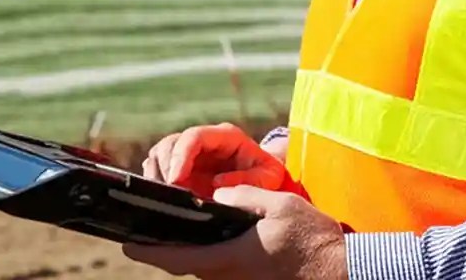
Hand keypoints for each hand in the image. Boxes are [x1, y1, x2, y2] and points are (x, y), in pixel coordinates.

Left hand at [122, 185, 346, 279]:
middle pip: (183, 265)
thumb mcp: (280, 206)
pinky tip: (200, 235)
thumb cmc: (312, 239)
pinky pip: (214, 268)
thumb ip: (244, 196)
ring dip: (179, 251)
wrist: (340, 270)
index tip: (126, 245)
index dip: (149, 252)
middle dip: (159, 248)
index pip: (178, 258)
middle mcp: (228, 275)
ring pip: (198, 267)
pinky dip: (199, 253)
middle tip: (139, 230)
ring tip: (164, 227)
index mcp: (231, 257)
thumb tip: (218, 194)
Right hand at [141, 122, 287, 198]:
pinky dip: (154, 180)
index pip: (195, 136)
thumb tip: (217, 184)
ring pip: (160, 152)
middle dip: (165, 166)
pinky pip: (157, 166)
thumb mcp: (268, 178)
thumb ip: (248, 180)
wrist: (262, 184)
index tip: (175, 180)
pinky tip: (160, 196)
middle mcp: (203, 141)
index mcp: (225, 136)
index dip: (181, 155)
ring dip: (157, 173)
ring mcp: (189, 153)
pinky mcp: (179, 167)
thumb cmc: (266, 178)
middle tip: (168, 192)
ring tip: (163, 196)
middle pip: (171, 142)